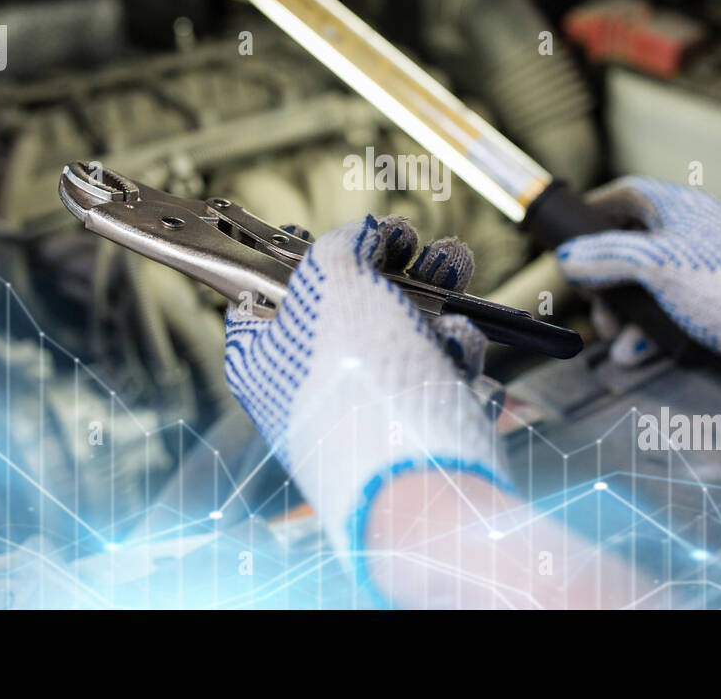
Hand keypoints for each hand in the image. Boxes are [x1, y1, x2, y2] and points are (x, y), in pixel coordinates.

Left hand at [223, 215, 507, 557]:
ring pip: (397, 334)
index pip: (261, 293)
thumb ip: (341, 246)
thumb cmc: (360, 391)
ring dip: (433, 299)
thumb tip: (360, 235)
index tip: (326, 232)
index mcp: (262, 358)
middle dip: (389, 267)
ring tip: (455, 271)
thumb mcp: (334, 285)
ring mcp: (361, 413)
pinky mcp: (410, 430)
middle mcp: (306, 388)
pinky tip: (460, 350)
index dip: (293, 255)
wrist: (425, 490)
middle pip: (343, 305)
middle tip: (414, 245)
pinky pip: (431, 374)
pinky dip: (451, 353)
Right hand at [555, 177, 720, 390]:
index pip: (629, 195)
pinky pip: (669, 311)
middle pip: (630, 246)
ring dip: (625, 314)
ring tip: (617, 342)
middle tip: (596, 309)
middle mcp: (691, 233)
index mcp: (680, 208)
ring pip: (647, 285)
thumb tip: (566, 258)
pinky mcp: (713, 303)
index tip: (569, 236)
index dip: (595, 212)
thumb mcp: (655, 265)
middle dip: (605, 281)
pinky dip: (649, 330)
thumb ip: (605, 257)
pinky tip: (639, 351)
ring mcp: (703, 269)